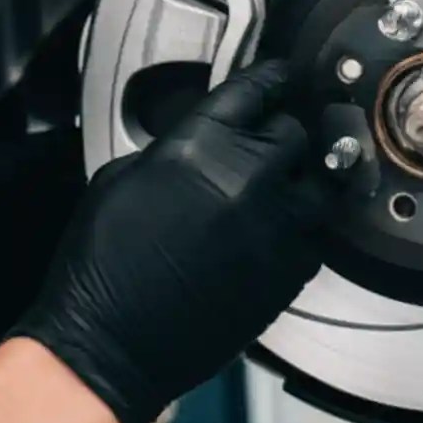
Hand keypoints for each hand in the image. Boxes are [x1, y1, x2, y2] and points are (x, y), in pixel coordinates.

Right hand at [10, 60, 336, 422]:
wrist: (111, 344)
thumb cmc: (103, 268)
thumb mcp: (121, 178)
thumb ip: (177, 146)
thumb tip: (206, 139)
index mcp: (200, 146)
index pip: (255, 89)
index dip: (267, 79)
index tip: (275, 78)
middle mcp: (249, 179)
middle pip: (295, 132)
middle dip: (279, 133)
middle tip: (262, 145)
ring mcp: (278, 225)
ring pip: (319, 180)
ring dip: (299, 179)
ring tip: (276, 188)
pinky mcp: (292, 269)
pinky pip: (316, 232)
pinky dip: (301, 226)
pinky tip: (274, 231)